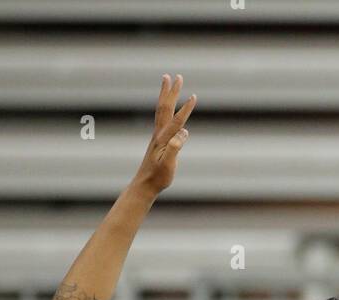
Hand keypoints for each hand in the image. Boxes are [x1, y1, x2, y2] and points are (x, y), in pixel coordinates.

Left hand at [133, 74, 195, 196]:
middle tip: (178, 76)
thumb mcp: (168, 165)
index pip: (176, 121)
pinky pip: (162, 118)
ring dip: (166, 95)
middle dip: (172, 92)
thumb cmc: (158, 177)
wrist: (145, 184)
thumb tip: (184, 132)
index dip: (186, 109)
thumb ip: (175, 148)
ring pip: (162, 110)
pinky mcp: (158, 140)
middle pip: (165, 107)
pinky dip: (166, 108)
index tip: (194, 96)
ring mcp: (157, 136)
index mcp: (163, 139)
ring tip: (168, 80)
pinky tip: (170, 108)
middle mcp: (159, 133)